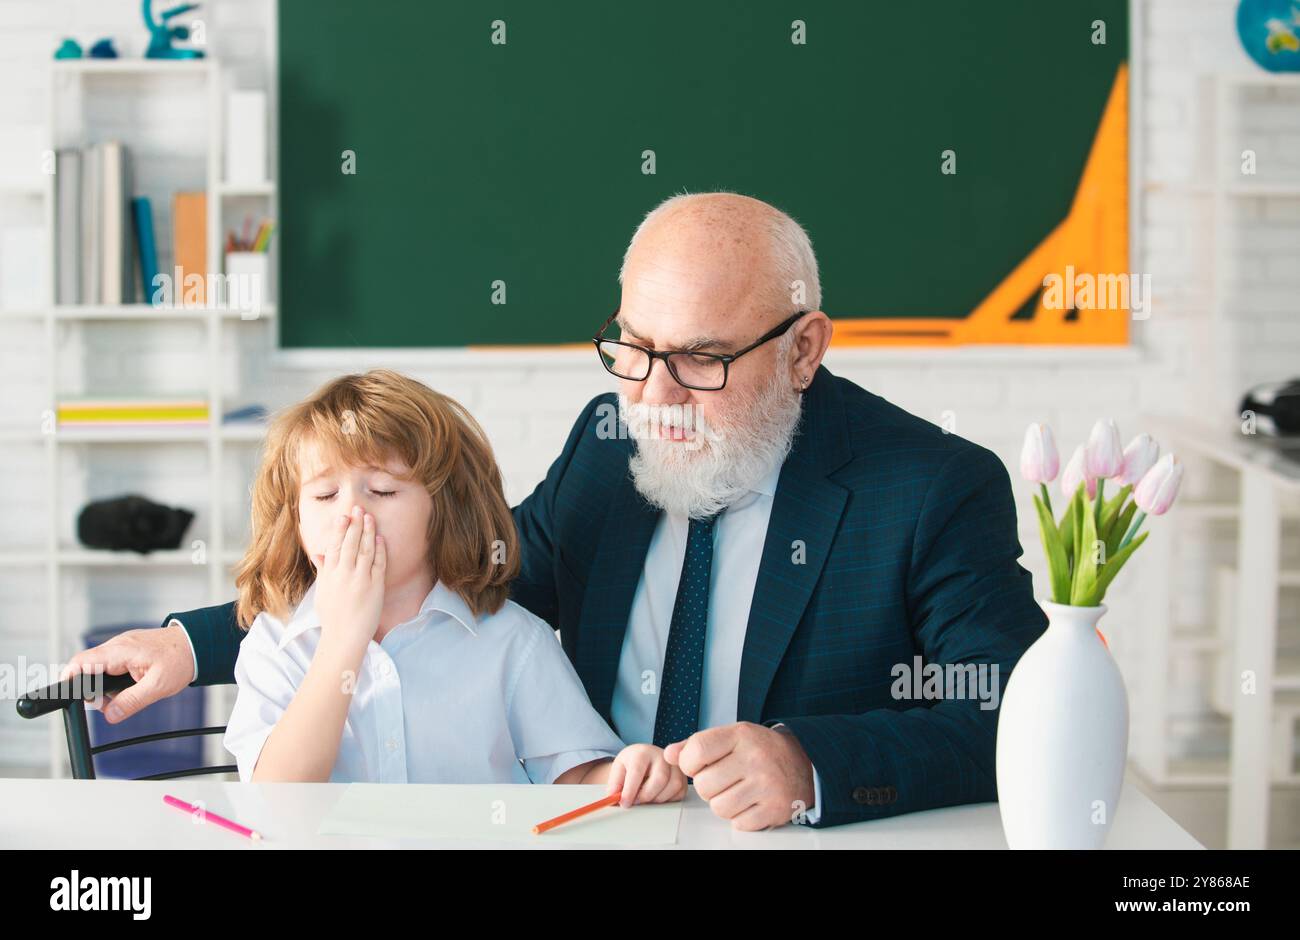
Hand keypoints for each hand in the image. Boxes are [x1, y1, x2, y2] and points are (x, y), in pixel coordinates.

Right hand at [58, 623, 194, 723]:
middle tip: (111, 703)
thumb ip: (131, 701)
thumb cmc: (181, 659)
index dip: (70, 679)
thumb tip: (110, 715)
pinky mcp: (128, 650)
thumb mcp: (158, 686)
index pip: (81, 662)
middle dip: (93, 690)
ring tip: (128, 694)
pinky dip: (116, 679)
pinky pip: (111, 665)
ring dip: (106, 686)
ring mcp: (122, 646)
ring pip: (99, 668)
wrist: (197, 643)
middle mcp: (117, 645)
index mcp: (120, 651)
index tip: (70, 696)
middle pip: (87, 668)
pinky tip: (131, 685)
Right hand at [311, 506, 385, 653]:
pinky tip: (380, 538)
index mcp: (330, 574)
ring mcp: (360, 579)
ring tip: (369, 517)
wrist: (344, 636)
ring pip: (365, 550)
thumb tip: (318, 553)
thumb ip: (323, 570)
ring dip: (367, 532)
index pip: (334, 546)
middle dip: (354, 524)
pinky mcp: (374, 586)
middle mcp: (344, 574)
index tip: (343, 516)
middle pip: (350, 543)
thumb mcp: (322, 591)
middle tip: (358, 508)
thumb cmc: (332, 616)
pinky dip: (379, 550)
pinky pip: (378, 563)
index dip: (339, 530)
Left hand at [605, 743, 686, 806]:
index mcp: (642, 752)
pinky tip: (658, 795)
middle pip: (660, 779)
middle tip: (636, 801)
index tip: (624, 803)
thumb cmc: (632, 763)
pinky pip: (680, 792)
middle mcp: (662, 756)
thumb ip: (614, 784)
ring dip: (658, 798)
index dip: (630, 790)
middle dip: (646, 796)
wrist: (645, 757)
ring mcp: (675, 765)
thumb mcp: (619, 769)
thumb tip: (614, 798)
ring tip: (646, 797)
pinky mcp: (682, 776)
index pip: (638, 771)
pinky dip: (668, 799)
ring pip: (673, 786)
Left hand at [663, 721, 814, 829]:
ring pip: (718, 808)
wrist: (804, 763)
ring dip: (722, 803)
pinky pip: (738, 823)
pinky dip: (740, 817)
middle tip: (723, 779)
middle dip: (708, 786)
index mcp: (741, 736)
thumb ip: (698, 744)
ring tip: (736, 791)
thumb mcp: (732, 736)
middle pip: (704, 785)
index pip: (697, 750)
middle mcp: (754, 759)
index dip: (688, 763)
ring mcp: (766, 786)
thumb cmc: (761, 750)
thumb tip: (669, 754)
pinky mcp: (774, 809)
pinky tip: (750, 802)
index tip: (697, 765)